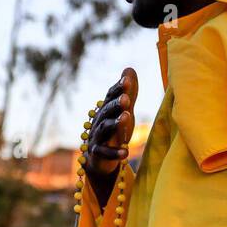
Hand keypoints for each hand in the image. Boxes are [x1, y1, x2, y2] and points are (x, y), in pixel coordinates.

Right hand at [85, 68, 138, 182]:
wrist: (99, 158)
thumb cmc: (113, 131)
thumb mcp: (122, 111)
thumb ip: (128, 93)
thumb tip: (129, 68)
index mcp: (106, 110)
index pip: (110, 97)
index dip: (118, 88)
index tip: (128, 80)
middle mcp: (99, 122)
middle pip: (106, 112)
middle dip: (116, 104)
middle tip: (127, 98)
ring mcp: (97, 138)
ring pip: (104, 129)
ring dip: (115, 123)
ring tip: (126, 117)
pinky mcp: (97, 154)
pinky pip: (105, 153)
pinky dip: (114, 153)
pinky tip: (125, 153)